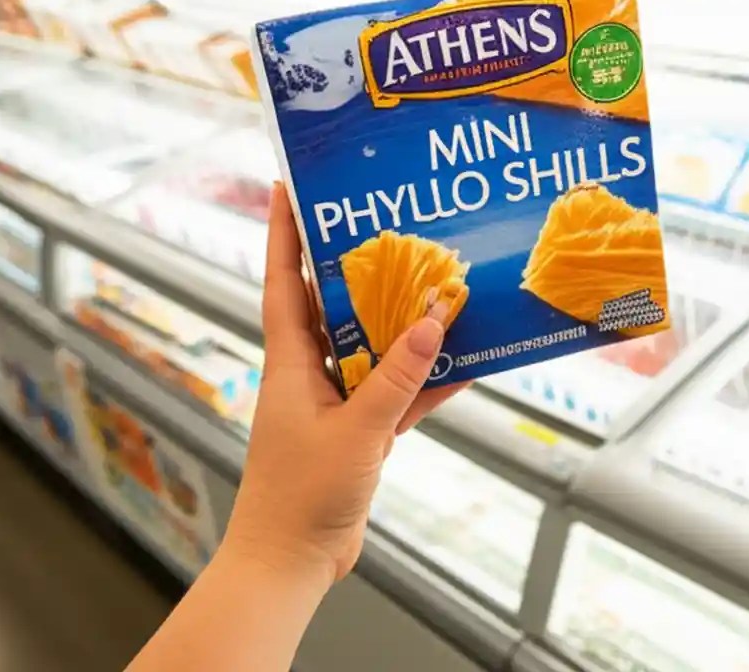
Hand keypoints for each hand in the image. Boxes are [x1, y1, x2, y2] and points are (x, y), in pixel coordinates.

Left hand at [221, 183, 467, 586]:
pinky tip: (464, 366)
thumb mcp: (356, 431)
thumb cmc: (300, 496)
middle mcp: (308, 375)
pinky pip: (396, 396)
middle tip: (393, 228)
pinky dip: (425, 383)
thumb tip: (432, 321)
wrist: (291, 562)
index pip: (284, 282)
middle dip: (361, 269)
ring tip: (441, 288)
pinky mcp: (357, 435)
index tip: (290, 187)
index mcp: (289, 363)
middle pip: (334, 306)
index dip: (285, 234)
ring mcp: (334, 405)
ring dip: (404, 326)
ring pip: (373, 349)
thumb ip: (397, 378)